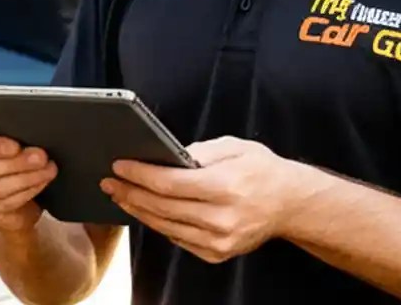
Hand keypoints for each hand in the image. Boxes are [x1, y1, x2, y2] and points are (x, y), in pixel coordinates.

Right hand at [0, 126, 57, 233]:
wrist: (6, 188)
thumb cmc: (2, 155)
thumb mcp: (0, 137)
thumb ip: (4, 132)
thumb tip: (26, 131)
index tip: (15, 146)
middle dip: (16, 163)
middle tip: (40, 157)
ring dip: (26, 178)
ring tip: (47, 168)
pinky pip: (5, 204)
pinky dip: (27, 191)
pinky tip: (40, 182)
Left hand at [100, 136, 299, 263]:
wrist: (291, 204)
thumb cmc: (262, 170)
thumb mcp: (234, 147)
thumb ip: (198, 152)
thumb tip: (164, 157)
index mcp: (225, 188)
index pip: (170, 184)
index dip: (140, 175)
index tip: (119, 166)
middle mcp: (221, 219)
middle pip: (162, 208)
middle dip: (131, 192)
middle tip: (109, 181)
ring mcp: (219, 241)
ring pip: (165, 226)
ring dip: (139, 210)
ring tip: (121, 195)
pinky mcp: (217, 254)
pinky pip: (178, 239)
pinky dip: (159, 224)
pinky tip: (146, 211)